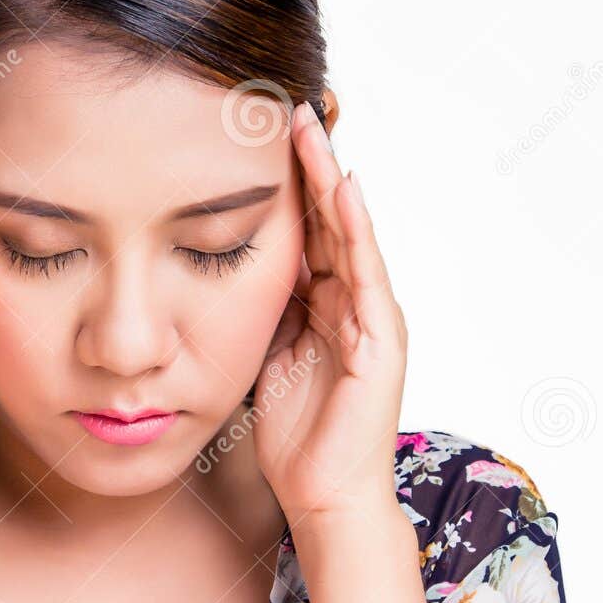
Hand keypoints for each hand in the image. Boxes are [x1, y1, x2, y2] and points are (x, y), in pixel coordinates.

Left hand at [251, 101, 409, 527]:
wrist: (324, 495)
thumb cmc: (295, 436)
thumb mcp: (263, 356)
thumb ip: (258, 313)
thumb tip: (220, 272)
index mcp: (323, 303)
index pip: (305, 229)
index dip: (287, 183)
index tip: (261, 134)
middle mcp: (352, 301)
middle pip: (329, 218)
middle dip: (310, 165)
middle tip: (289, 107)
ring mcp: (372, 317)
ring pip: (349, 233)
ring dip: (331, 181)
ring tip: (312, 131)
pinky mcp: (382, 339)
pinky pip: (366, 273)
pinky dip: (355, 230)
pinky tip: (344, 190)